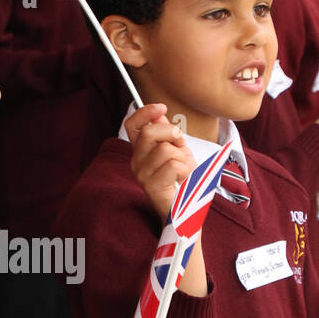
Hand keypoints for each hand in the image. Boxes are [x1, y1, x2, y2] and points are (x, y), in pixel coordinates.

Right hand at [126, 103, 196, 222]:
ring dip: (183, 157)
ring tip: (184, 170)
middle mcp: (136, 162)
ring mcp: (142, 175)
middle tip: (181, 146)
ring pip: (165, 149)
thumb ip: (168, 133)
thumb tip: (159, 112)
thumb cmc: (182, 181)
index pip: (132, 125)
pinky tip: (183, 179)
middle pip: (148, 132)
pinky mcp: (152, 186)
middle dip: (172, 133)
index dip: (144, 112)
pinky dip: (186, 170)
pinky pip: (174, 165)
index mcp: (140, 151)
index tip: (161, 107)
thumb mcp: (178, 150)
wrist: (186, 210)